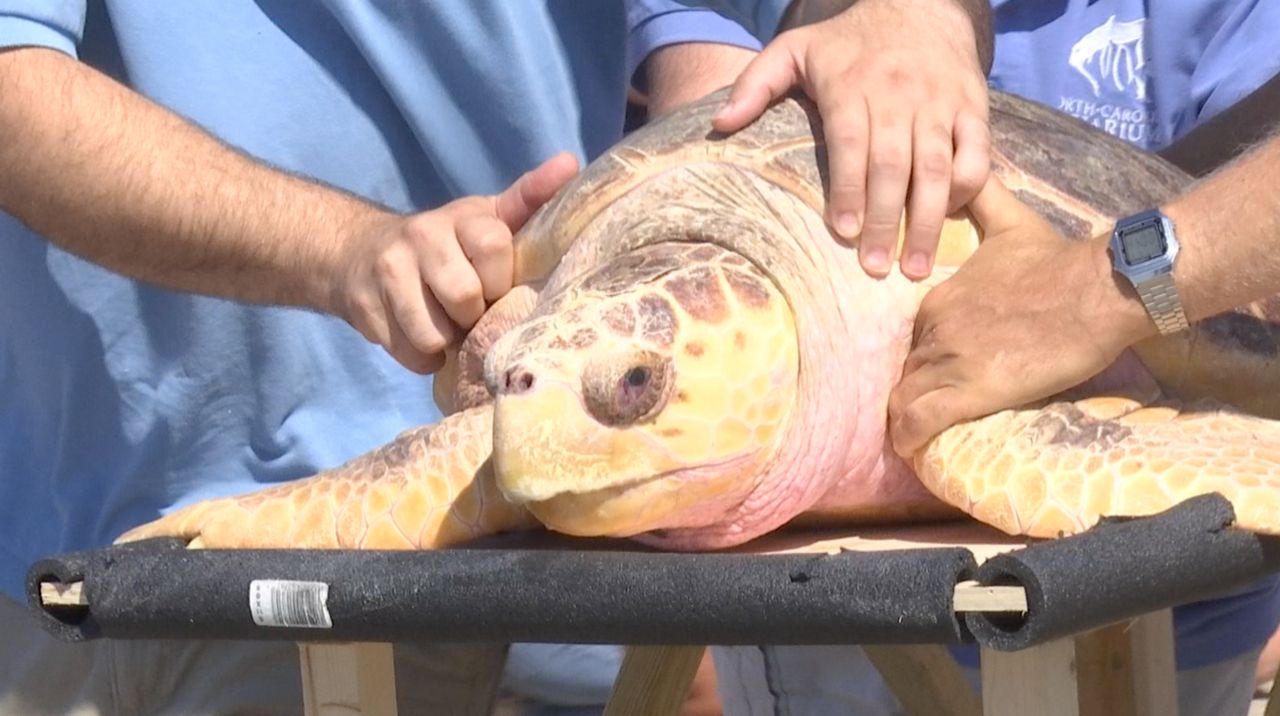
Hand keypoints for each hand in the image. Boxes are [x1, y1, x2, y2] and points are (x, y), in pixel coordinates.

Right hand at [334, 152, 578, 372]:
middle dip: (472, 316)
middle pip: (464, 297)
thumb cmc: (444, 244)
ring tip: (446, 326)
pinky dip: (421, 357)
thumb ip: (529, 199)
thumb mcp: (486, 218)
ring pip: (433, 334)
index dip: (499, 279)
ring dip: (446, 342)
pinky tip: (419, 336)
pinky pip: (409, 353)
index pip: (493, 245)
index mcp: (460, 217)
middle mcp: (422, 235)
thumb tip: (570, 163)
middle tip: (468, 312)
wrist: (358, 253)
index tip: (494, 286)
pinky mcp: (363, 304)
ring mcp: (388, 270)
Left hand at [712, 0, 989, 278]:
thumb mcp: (794, 48)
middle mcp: (898, 97)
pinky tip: (947, 219)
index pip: (851, 144)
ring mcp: (939, 104)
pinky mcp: (972, 109)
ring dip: (927, 220)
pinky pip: (977, 155)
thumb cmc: (848, 41)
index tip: (844, 232)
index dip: (849, 189)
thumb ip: (755, 84)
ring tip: (916, 267)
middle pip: (893, 165)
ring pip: (936, 167)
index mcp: (851, 87)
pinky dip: (965, 189)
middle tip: (875, 267)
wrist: (921, 4)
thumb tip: (720, 124)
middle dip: (886, 220)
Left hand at [888, 177, 1149, 456]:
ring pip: (907, 396)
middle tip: (915, 413)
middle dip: (909, 392)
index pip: (914, 338)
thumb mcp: (1009, 220)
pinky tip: (907, 450)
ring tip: (909, 437)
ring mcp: (950, 360)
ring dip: (905, 419)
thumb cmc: (1057, 260)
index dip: (921, 360)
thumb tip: (969, 168)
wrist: (1096, 290)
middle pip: (908, 370)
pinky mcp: (969, 390)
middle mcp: (935, 328)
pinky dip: (908, 437)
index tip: (929, 375)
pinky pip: (920, 420)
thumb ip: (982, 198)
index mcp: (938, 297)